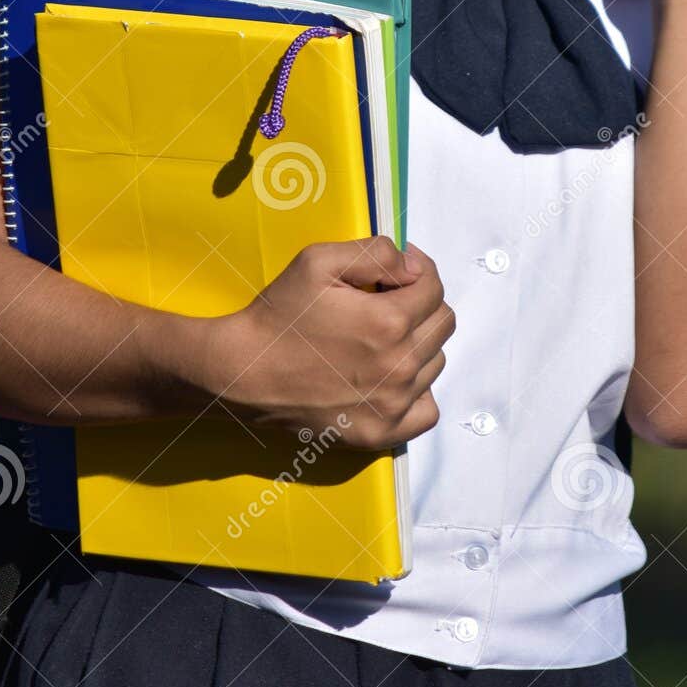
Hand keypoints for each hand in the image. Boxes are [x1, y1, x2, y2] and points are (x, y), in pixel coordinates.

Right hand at [198, 236, 454, 448]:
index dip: (417, 271)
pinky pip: (427, 408)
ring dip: (418, 343)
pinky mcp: (381, 433)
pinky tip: (390, 377)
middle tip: (386, 301)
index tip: (395, 272)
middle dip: (421, 304)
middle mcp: (400, 366)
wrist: (244, 372)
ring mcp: (394, 405)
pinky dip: (417, 390)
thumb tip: (413, 266)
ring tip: (380, 339)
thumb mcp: (318, 260)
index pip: (434, 288)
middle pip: (442, 324)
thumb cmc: (280, 315)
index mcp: (389, 322)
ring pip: (435, 362)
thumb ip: (376, 253)